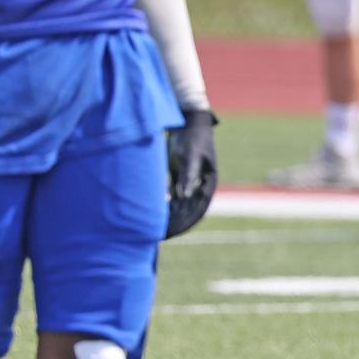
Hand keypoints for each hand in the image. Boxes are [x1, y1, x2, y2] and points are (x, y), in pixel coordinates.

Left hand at [165, 108, 218, 238]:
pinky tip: (150, 212)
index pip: (198, 209)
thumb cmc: (192, 137)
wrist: (188, 123)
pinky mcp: (178, 177)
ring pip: (179, 205)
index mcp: (208, 183)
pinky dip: (163, 205)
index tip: (171, 232)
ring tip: (152, 229)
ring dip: (169, 217)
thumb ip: (188, 175)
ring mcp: (189, 182)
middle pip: (188, 211)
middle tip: (158, 235)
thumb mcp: (191, 155)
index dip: (185, 222)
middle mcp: (199, 186)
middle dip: (175, 224)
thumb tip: (183, 196)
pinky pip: (171, 196)